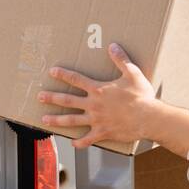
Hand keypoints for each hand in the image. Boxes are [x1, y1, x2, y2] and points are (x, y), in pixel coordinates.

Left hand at [38, 43, 157, 149]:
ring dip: (56, 120)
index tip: (52, 72)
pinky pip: (88, 139)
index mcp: (98, 89)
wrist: (149, 118)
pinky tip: (72, 143)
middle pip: (67, 100)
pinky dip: (79, 142)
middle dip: (52, 98)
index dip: (63, 74)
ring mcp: (96, 120)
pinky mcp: (102, 133)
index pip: (76, 79)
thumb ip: (121, 60)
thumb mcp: (132, 74)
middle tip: (39, 97)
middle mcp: (94, 104)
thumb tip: (112, 46)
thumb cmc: (142, 96)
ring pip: (71, 120)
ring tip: (44, 120)